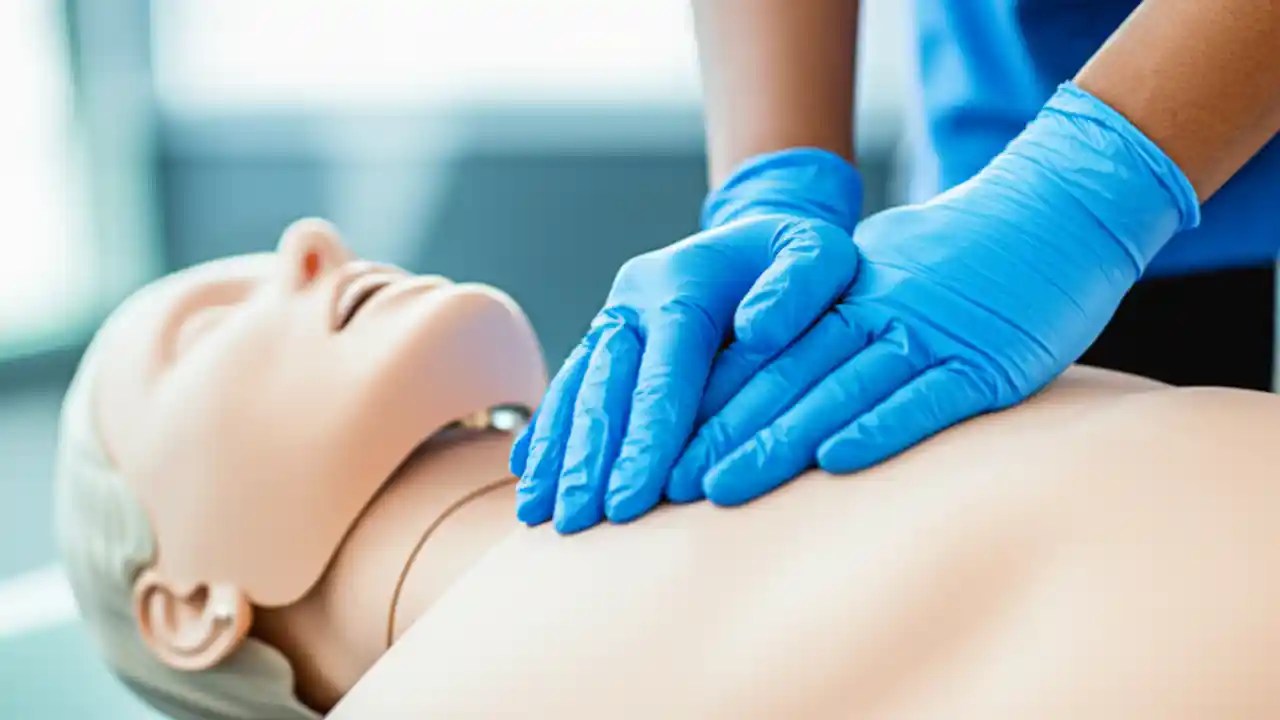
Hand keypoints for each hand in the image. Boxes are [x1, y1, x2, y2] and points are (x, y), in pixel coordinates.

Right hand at [512, 149, 861, 532]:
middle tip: (579, 524)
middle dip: (589, 460)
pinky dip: (548, 432)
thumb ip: (800, 283)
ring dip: (557, 454)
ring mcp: (615, 319)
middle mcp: (636, 300)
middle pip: (605, 387)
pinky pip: (570, 387)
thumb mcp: (820, 251)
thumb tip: (757, 331)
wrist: (760, 235)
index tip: (633, 498)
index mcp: (684, 283)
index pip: (663, 374)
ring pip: (577, 390)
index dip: (647, 439)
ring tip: (539, 515)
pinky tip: (530, 474)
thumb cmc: (801, 259)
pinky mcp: (607, 338)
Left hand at [667, 83, 1200, 504]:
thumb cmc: (973, 244)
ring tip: (724, 487)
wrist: (1062, 205)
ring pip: (839, 392)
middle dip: (723, 433)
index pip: (766, 351)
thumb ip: (837, 305)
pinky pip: (925, 399)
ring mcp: (930, 336)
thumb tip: (783, 338)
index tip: (665, 441)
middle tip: (669, 482)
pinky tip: (834, 461)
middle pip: (785, 378)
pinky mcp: (985, 362)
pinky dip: (879, 428)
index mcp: (848, 294)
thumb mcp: (887, 262)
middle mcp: (877, 312)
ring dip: (778, 442)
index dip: (713, 399)